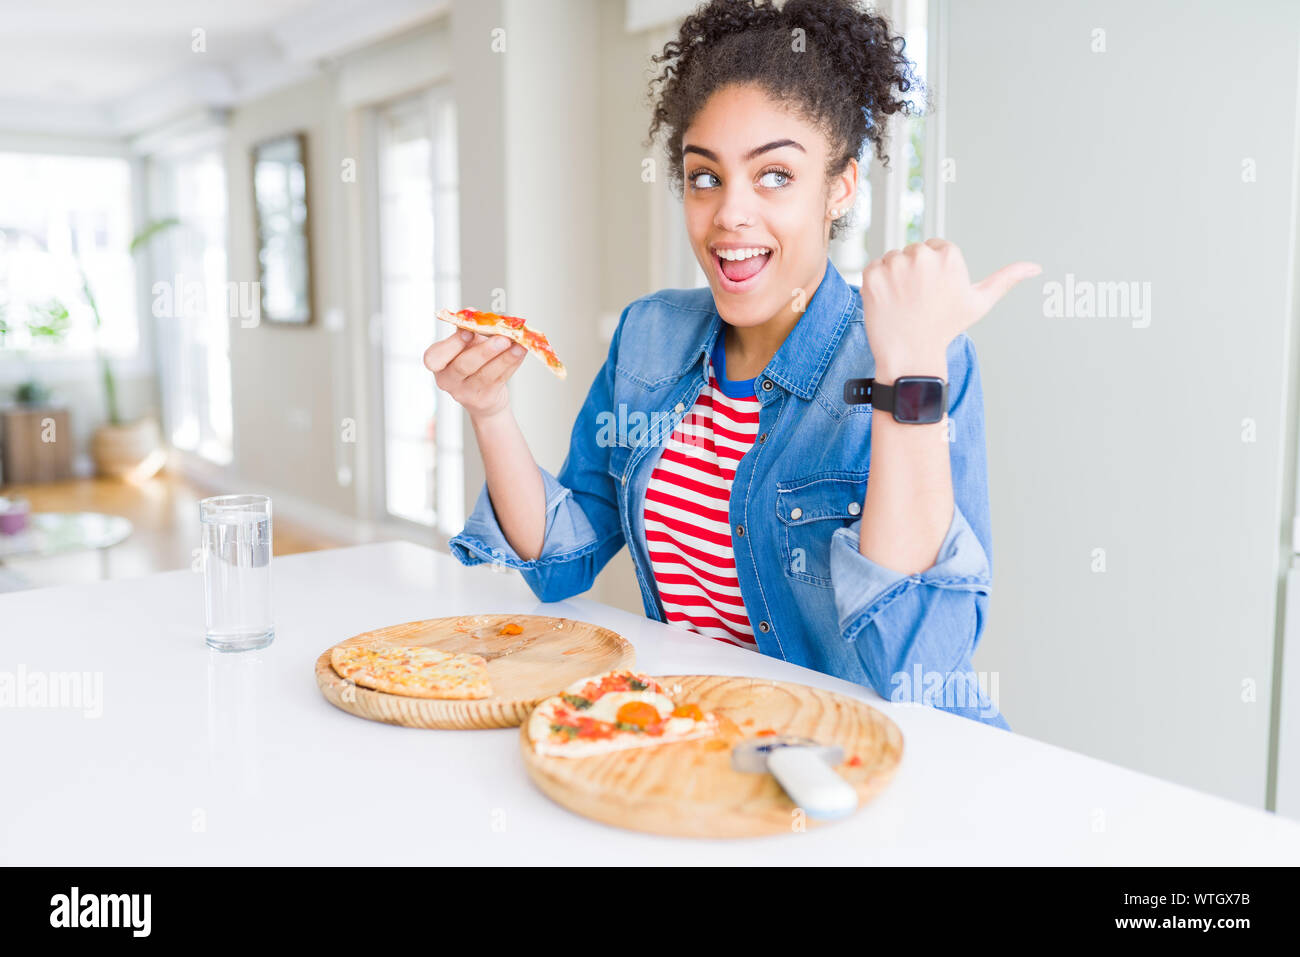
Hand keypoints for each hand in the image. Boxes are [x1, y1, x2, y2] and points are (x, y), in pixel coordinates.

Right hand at [423, 329, 526, 419]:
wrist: (483, 394)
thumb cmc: (472, 362)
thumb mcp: (465, 345)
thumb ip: (467, 329)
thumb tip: (472, 312)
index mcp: (437, 363)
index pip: (434, 357)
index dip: (452, 344)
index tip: (468, 330)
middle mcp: (447, 380)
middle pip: (463, 366)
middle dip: (484, 351)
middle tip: (503, 338)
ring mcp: (465, 393)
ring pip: (486, 375)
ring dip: (505, 358)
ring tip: (519, 345)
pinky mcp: (484, 400)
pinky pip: (500, 379)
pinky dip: (512, 363)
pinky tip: (520, 352)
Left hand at [860, 239, 1039, 378]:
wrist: (910, 355)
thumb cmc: (945, 328)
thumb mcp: (980, 302)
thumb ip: (1006, 279)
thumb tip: (1035, 267)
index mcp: (949, 255)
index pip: (936, 248)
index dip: (934, 272)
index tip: (934, 293)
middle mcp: (922, 255)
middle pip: (914, 252)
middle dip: (915, 271)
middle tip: (918, 300)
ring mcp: (895, 264)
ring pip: (893, 259)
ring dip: (895, 277)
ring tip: (904, 302)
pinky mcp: (872, 274)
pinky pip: (873, 267)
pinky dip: (877, 283)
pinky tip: (888, 302)